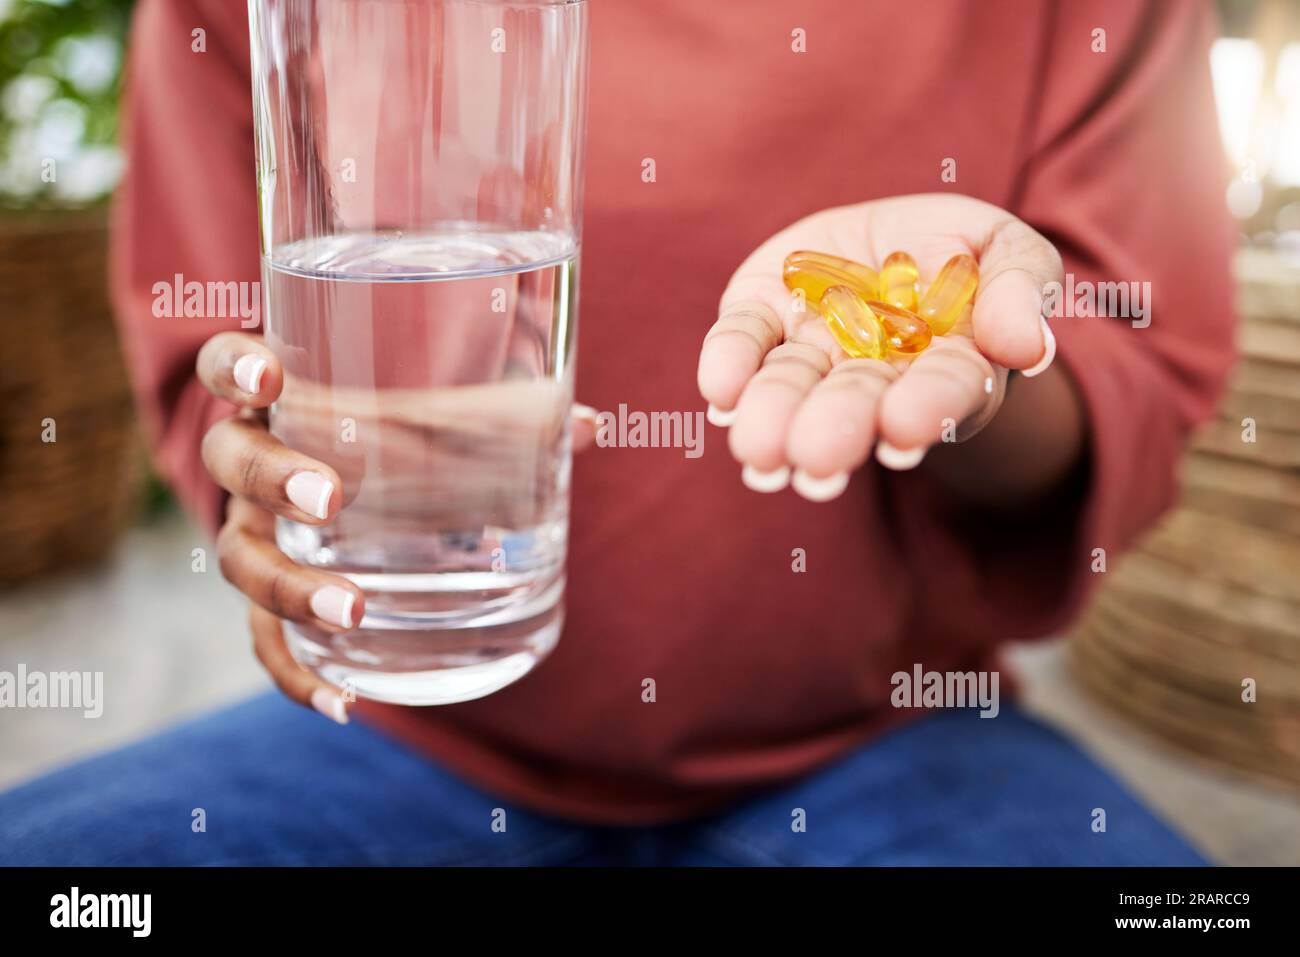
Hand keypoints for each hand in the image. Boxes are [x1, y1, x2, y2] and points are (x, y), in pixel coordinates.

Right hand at [196, 331, 594, 721]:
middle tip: (329, 498)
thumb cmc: (394, 430)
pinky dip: (299, 674)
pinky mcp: (268, 596)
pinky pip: (265, 639)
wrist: (348, 479)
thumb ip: (507, 417)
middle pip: (229, 461)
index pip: (230, 363)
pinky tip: (344, 702)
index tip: (273, 378)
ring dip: (289, 587)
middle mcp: (251, 460)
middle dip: (271, 479)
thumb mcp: (442, 412)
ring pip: (239, 557)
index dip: (237, 367)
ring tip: (351, 610)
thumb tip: (593, 427)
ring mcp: (252, 530)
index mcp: (282, 396)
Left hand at [697, 194, 1061, 500]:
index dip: (926, 408)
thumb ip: (1021, 287)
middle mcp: (871, 372)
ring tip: (759, 450)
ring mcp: (810, 347)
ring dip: (774, 415)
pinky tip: (720, 393)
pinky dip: (728, 365)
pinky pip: (741, 341)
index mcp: (945, 364)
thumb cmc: (963, 256)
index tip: (905, 432)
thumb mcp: (1007, 250)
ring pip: (791, 385)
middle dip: (838, 426)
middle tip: (817, 458)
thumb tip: (1027, 348)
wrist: (890, 239)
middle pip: (856, 400)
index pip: (942, 388)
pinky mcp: (761, 314)